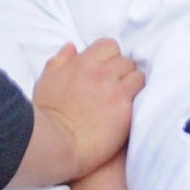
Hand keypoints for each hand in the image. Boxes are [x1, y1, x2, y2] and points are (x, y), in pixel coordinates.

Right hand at [33, 41, 141, 177]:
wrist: (56, 144)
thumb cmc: (47, 115)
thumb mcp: (46, 81)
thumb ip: (60, 61)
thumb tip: (71, 48)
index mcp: (82, 63)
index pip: (109, 46)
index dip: (110, 57)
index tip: (106, 70)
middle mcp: (101, 74)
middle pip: (126, 61)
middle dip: (122, 72)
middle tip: (116, 87)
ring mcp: (115, 91)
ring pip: (138, 76)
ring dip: (134, 85)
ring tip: (125, 98)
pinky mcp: (125, 110)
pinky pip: (143, 96)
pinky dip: (139, 100)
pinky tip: (131, 109)